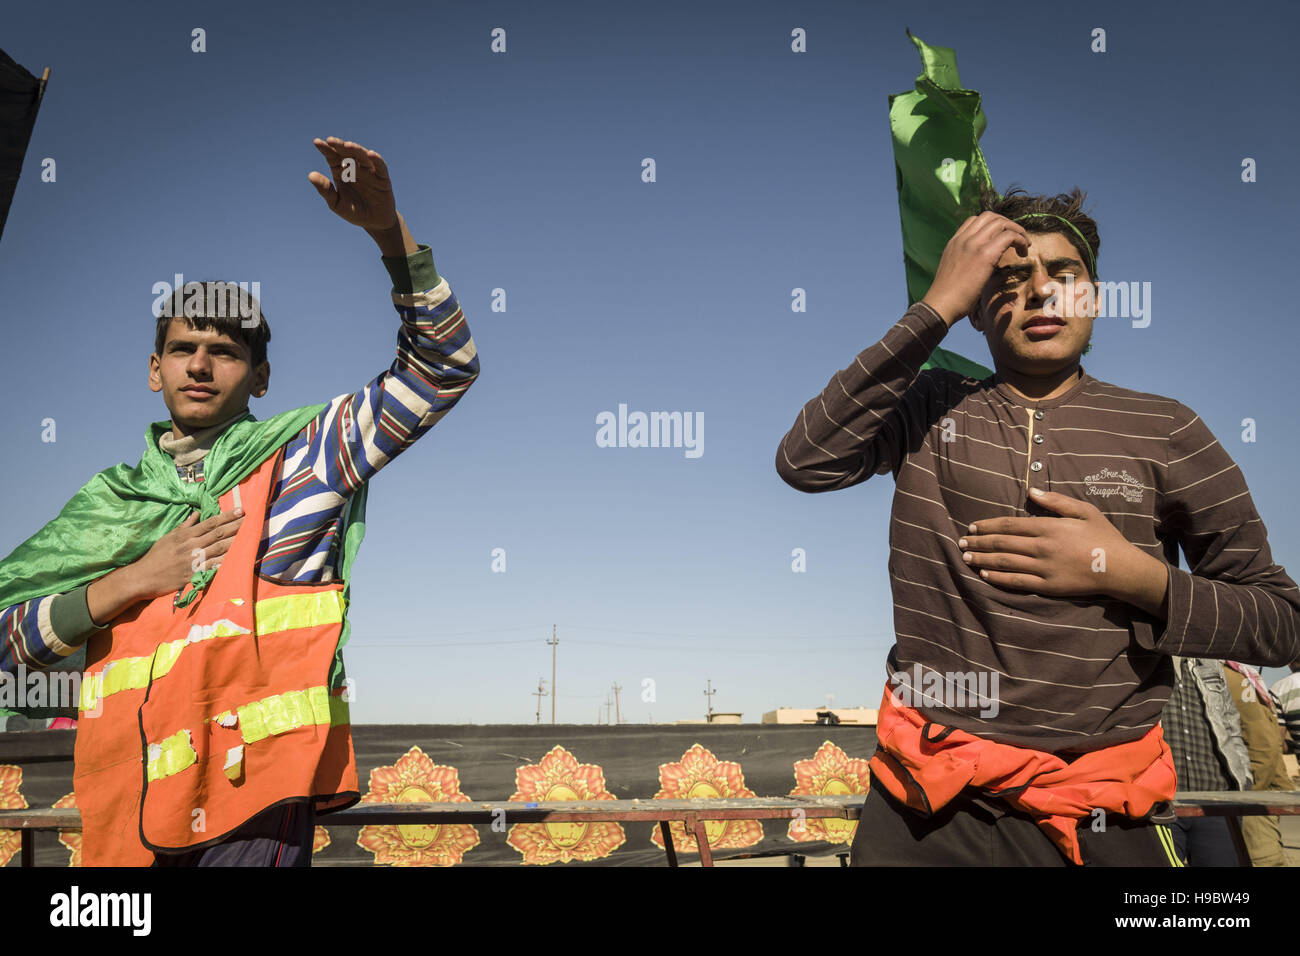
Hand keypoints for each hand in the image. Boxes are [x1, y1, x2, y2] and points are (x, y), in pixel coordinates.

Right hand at [130, 509, 244, 598]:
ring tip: (251, 535)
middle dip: (237, 526)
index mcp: (186, 535)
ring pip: (219, 549)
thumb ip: (185, 526)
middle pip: (219, 534)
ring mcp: (193, 560)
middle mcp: (191, 545)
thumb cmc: (156, 556)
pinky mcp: (194, 574)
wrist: (142, 577)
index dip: (227, 516)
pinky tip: (239, 558)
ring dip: (237, 542)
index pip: (211, 522)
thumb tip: (197, 514)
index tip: (241, 510)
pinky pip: (213, 567)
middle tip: (252, 519)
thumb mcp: (168, 537)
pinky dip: (226, 562)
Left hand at [308, 137, 398, 231]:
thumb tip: (310, 175)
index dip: (325, 149)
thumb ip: (325, 190)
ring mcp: (369, 171)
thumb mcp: (336, 203)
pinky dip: (377, 160)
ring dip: (356, 150)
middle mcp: (355, 168)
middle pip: (347, 153)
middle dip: (339, 146)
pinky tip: (371, 154)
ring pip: (363, 156)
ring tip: (347, 145)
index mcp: (341, 171)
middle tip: (331, 140)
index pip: (333, 156)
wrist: (373, 223)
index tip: (317, 142)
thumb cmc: (353, 211)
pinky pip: (381, 167)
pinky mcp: (383, 178)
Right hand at [922, 212, 1029, 326]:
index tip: (1001, 239)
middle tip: (1016, 239)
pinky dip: (1021, 240)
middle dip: (1007, 224)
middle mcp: (964, 239)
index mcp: (955, 242)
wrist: (940, 305)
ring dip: (1017, 231)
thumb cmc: (947, 297)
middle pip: (990, 216)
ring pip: (1001, 223)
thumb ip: (964, 262)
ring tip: (1024, 245)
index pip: (974, 220)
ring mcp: (973, 244)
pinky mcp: (985, 254)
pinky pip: (1009, 236)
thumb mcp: (952, 272)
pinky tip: (1024, 252)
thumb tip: (977, 269)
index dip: (992, 226)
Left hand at [957, 490, 1136, 598]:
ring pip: (1005, 563)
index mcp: (1049, 527)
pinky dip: (998, 578)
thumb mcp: (1084, 510)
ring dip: (982, 560)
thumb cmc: (1103, 536)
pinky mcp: (1048, 586)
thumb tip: (1030, 490)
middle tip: (960, 542)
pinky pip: (1017, 581)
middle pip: (1002, 544)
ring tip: (965, 557)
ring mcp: (1044, 568)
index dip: (988, 526)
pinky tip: (984, 575)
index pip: (1009, 525)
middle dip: (978, 542)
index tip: (972, 527)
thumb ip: (1056, 501)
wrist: (1121, 568)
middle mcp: (1042, 547)